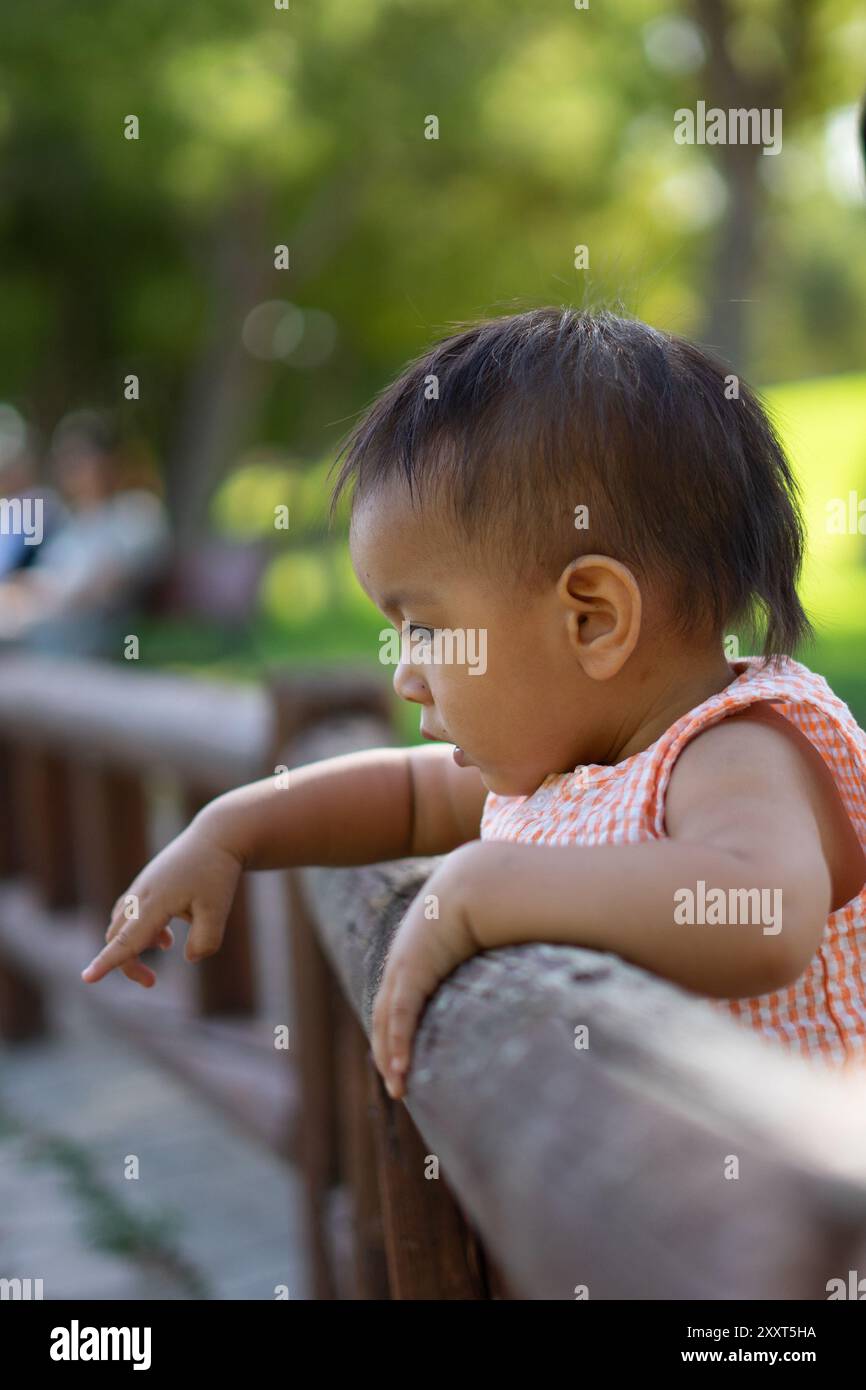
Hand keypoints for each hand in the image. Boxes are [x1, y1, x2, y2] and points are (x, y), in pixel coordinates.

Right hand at [80, 814, 242, 987]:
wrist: (216, 837)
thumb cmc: (217, 873)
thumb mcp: (219, 909)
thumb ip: (205, 940)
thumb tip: (189, 958)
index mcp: (155, 902)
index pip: (126, 940)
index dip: (107, 961)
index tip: (87, 978)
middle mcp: (140, 895)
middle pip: (118, 937)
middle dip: (128, 963)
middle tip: (151, 982)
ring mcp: (141, 888)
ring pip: (120, 925)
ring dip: (134, 945)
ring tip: (166, 944)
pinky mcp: (146, 884)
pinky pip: (130, 914)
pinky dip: (140, 930)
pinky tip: (166, 937)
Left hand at [371, 843, 480, 1100]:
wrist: (482, 879)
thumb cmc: (493, 900)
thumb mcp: (485, 932)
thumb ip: (495, 952)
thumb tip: (530, 969)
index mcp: (419, 950)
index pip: (401, 996)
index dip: (400, 1026)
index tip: (406, 1054)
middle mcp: (405, 957)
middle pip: (387, 1012)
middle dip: (387, 1049)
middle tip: (398, 1083)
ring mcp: (405, 963)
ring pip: (388, 1020)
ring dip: (390, 1056)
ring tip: (399, 1088)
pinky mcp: (413, 970)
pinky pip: (402, 1015)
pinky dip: (398, 1044)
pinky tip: (400, 1072)